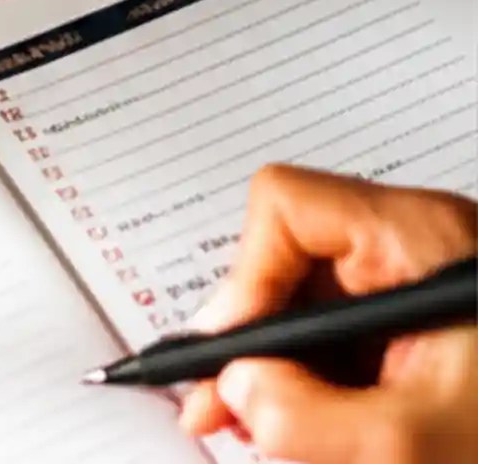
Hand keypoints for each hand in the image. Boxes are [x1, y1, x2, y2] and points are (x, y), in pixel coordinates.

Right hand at [178, 164, 476, 463]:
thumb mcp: (409, 444)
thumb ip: (301, 418)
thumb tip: (233, 389)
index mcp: (423, 238)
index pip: (286, 206)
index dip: (243, 277)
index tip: (236, 350)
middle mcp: (414, 244)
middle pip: (284, 257)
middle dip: (250, 338)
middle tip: (222, 402)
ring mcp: (414, 280)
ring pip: (302, 300)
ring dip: (275, 367)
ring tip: (265, 425)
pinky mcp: (416, 319)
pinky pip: (334, 330)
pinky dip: (310, 379)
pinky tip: (305, 423)